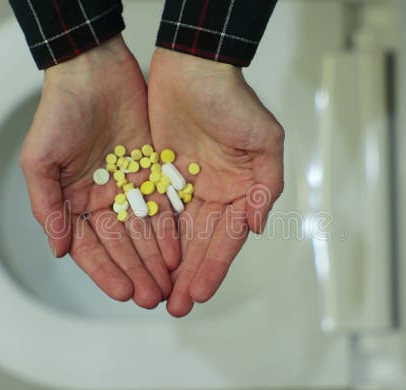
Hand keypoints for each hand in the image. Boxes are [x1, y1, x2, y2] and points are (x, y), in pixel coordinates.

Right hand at [19, 37, 179, 308]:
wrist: (94, 69)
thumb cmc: (58, 112)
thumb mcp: (40, 160)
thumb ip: (48, 206)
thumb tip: (58, 250)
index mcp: (72, 202)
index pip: (89, 248)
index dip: (105, 272)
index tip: (123, 293)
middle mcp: (101, 201)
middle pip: (121, 247)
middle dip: (136, 273)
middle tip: (152, 298)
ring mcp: (128, 187)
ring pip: (144, 233)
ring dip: (155, 260)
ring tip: (169, 285)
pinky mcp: (153, 171)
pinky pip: (164, 207)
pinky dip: (170, 231)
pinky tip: (179, 252)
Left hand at [147, 48, 284, 316]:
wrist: (192, 66)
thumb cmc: (233, 98)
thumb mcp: (264, 139)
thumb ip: (265, 186)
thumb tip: (255, 228)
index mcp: (240, 191)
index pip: (226, 238)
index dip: (213, 266)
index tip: (200, 293)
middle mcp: (215, 195)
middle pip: (200, 244)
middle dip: (188, 277)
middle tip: (175, 307)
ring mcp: (186, 187)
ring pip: (176, 236)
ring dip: (167, 266)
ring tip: (156, 295)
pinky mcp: (159, 176)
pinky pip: (154, 213)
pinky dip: (149, 238)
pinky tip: (140, 260)